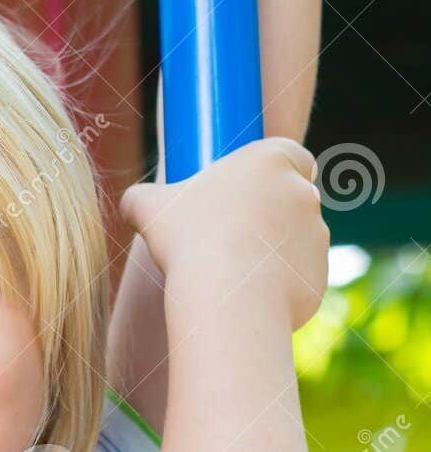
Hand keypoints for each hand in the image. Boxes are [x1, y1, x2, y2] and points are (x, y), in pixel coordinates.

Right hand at [119, 137, 329, 331]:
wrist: (224, 297)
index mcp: (272, 159)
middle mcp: (304, 192)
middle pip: (294, 197)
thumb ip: (139, 198)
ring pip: (299, 239)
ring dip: (275, 251)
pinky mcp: (319, 275)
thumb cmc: (188, 240)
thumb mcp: (148, 208)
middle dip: (271, 214)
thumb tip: (131, 205)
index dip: (272, 171)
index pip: (289, 154)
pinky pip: (300, 277)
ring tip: (236, 273)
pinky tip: (249, 296)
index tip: (248, 191)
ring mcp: (317, 235)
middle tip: (234, 235)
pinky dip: (281, 285)